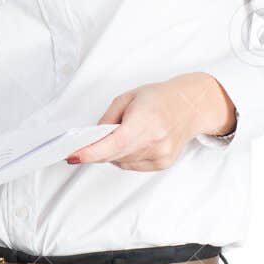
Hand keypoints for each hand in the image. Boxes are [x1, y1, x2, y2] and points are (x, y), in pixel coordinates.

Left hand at [66, 73, 235, 170]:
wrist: (190, 106)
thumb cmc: (159, 98)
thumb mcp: (127, 98)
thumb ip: (108, 118)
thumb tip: (93, 137)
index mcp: (145, 120)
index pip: (114, 143)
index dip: (91, 152)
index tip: (73, 156)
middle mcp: (155, 141)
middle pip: (114, 155)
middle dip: (95, 152)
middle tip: (82, 145)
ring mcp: (161, 155)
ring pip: (121, 162)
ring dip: (111, 153)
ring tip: (120, 134)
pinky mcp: (163, 163)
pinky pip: (132, 166)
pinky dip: (124, 157)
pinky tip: (132, 143)